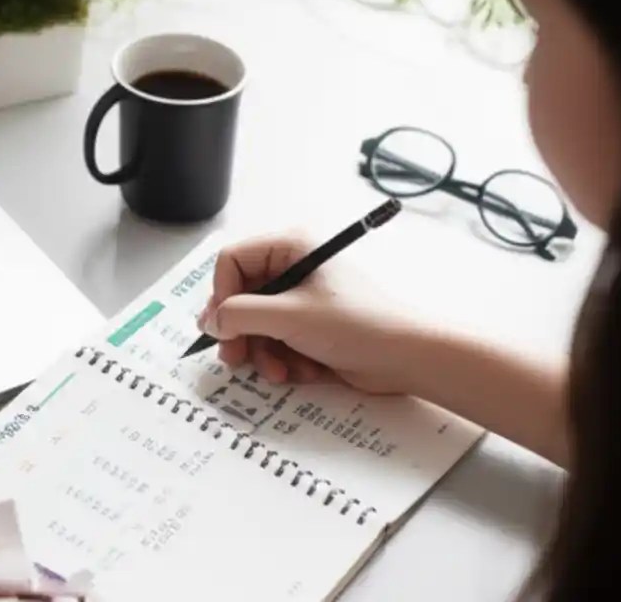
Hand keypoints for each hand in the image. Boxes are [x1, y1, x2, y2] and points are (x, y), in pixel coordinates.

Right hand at [198, 232, 421, 393]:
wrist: (409, 358)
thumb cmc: (358, 324)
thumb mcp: (289, 317)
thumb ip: (240, 315)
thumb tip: (211, 322)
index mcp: (291, 248)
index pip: (233, 261)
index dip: (222, 295)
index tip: (223, 327)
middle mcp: (294, 269)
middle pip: (241, 296)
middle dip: (239, 332)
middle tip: (235, 359)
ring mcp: (302, 300)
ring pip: (256, 325)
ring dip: (261, 353)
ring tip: (278, 372)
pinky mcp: (311, 328)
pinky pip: (277, 342)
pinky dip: (282, 360)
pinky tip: (300, 373)